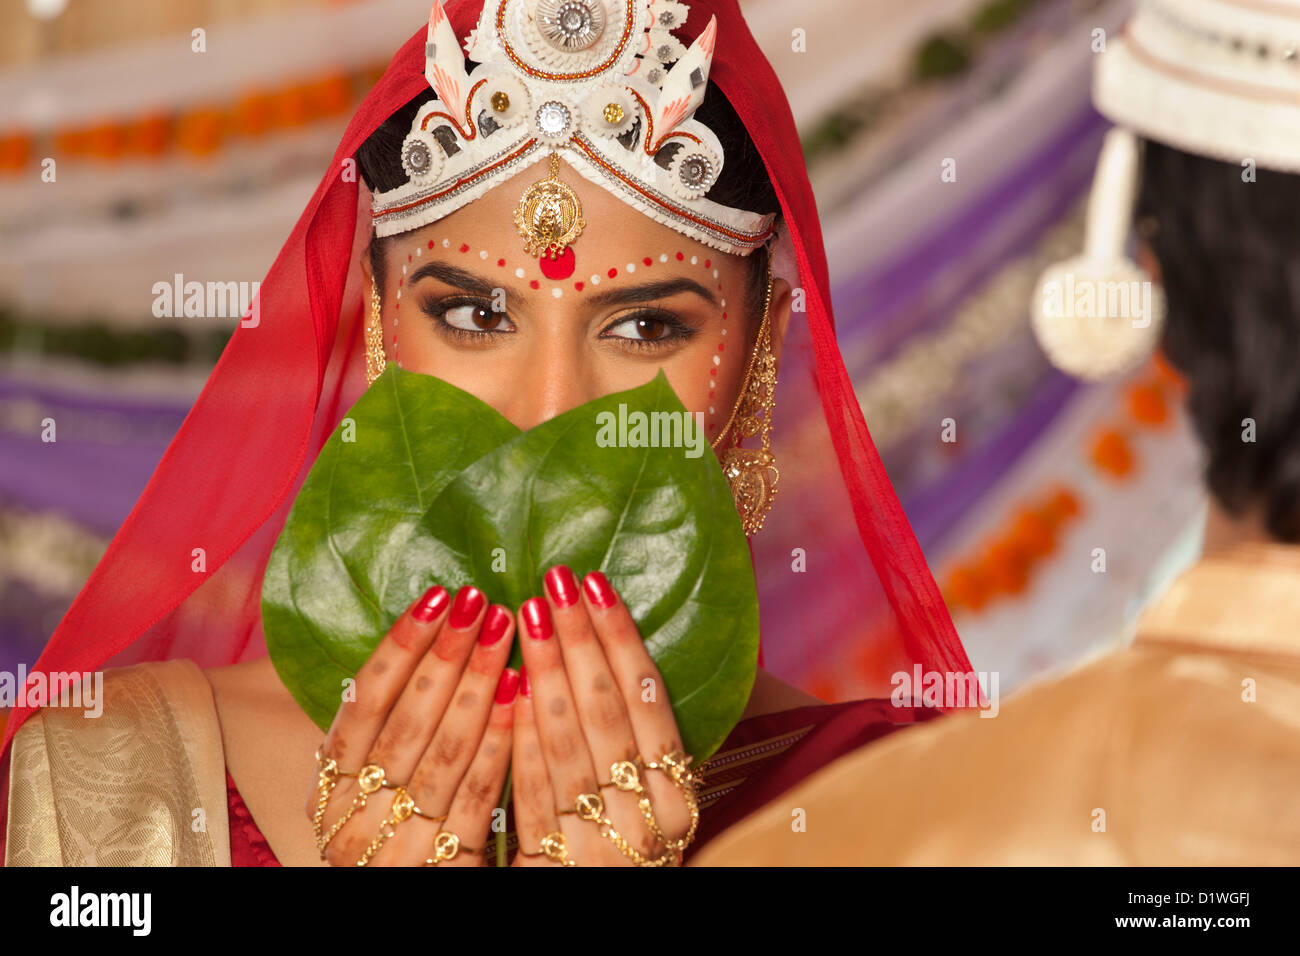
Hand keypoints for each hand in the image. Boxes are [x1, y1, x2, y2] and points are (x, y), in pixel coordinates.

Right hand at [306, 584, 517, 865]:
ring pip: (443, 755)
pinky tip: (518, 697)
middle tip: (479, 601)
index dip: (400, 646)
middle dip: (446, 655)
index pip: (361, 704)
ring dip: (477, 687)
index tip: (436, 596)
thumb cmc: (392, 830)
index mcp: (326, 789)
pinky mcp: (445, 871)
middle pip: (405, 723)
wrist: (398, 897)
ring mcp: (396, 849)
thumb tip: (420, 634)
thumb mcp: (366, 783)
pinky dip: (499, 744)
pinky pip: (477, 799)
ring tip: (504, 632)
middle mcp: (353, 819)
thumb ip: (381, 724)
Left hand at [510, 567, 698, 866]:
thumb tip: (612, 651)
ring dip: (545, 674)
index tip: (595, 584)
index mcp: (677, 796)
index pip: (649, 699)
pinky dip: (520, 736)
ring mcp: (600, 842)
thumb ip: (640, 740)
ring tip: (525, 617)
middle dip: (579, 640)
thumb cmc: (622, 845)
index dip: (621, 637)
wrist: (596, 907)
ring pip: (569, 745)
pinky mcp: (554, 861)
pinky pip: (533, 789)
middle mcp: (647, 818)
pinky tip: (509, 688)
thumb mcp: (649, 798)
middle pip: (608, 713)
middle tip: (554, 583)